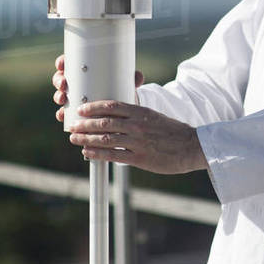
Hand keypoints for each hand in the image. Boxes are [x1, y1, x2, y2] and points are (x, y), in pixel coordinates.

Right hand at [52, 54, 143, 123]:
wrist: (121, 108)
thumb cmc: (120, 88)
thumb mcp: (125, 81)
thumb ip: (132, 78)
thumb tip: (138, 77)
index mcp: (84, 71)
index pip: (69, 62)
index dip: (62, 62)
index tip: (62, 64)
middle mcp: (76, 84)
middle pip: (61, 78)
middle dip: (59, 80)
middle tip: (64, 84)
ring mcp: (74, 98)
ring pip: (60, 95)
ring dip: (58, 96)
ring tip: (63, 99)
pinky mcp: (75, 112)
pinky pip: (64, 112)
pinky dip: (61, 113)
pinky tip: (62, 116)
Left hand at [68, 100, 207, 174]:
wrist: (192, 147)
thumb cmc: (173, 132)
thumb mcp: (155, 117)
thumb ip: (137, 115)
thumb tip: (118, 114)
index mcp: (141, 112)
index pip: (112, 106)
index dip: (94, 107)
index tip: (81, 109)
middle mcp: (137, 125)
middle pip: (105, 122)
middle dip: (85, 124)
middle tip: (72, 125)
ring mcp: (138, 142)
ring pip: (106, 139)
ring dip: (87, 138)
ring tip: (75, 138)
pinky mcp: (139, 158)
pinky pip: (113, 155)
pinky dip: (97, 154)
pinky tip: (87, 153)